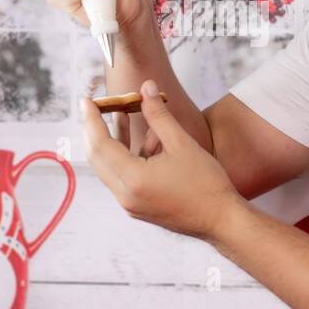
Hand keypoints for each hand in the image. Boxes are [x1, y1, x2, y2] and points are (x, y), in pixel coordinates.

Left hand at [82, 79, 244, 241]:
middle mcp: (125, 195)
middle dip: (96, 129)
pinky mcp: (138, 206)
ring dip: (115, 141)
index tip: (86, 100)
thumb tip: (146, 88)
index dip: (92, 119)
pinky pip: (124, 177)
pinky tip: (149, 139)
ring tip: (126, 114)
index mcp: (133, 179)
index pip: (100, 145)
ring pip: (110, 167)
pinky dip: (129, 156)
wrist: (222, 220)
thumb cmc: (206, 184)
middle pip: (98, 158)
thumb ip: (158, 115)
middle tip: (97, 106)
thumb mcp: (181, 143)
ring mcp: (130, 204)